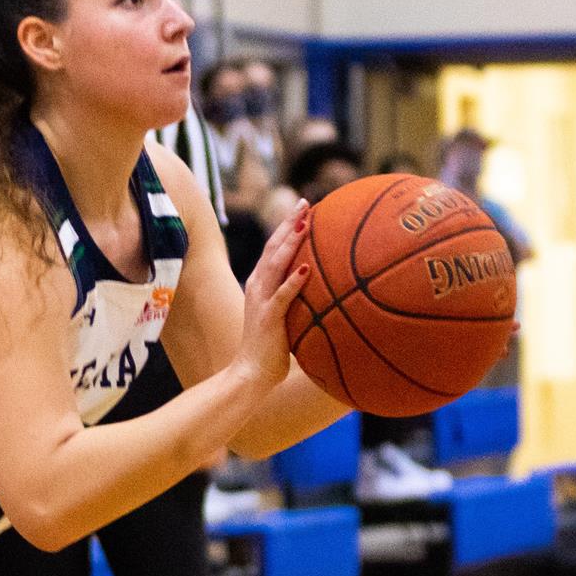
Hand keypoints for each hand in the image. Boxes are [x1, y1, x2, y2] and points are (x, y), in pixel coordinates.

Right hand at [232, 198, 311, 391]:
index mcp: (261, 284)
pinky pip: (282, 297)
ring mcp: (261, 301)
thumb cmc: (271, 349)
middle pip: (273, 247)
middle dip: (289, 223)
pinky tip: (307, 269)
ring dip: (290, 243)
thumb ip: (298, 301)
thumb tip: (326, 291)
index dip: (287, 226)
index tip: (303, 207)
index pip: (273, 248)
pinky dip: (294, 282)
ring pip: (275, 264)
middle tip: (305, 203)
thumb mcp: (286, 317)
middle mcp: (258, 286)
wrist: (250, 373)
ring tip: (305, 223)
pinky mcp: (268, 319)